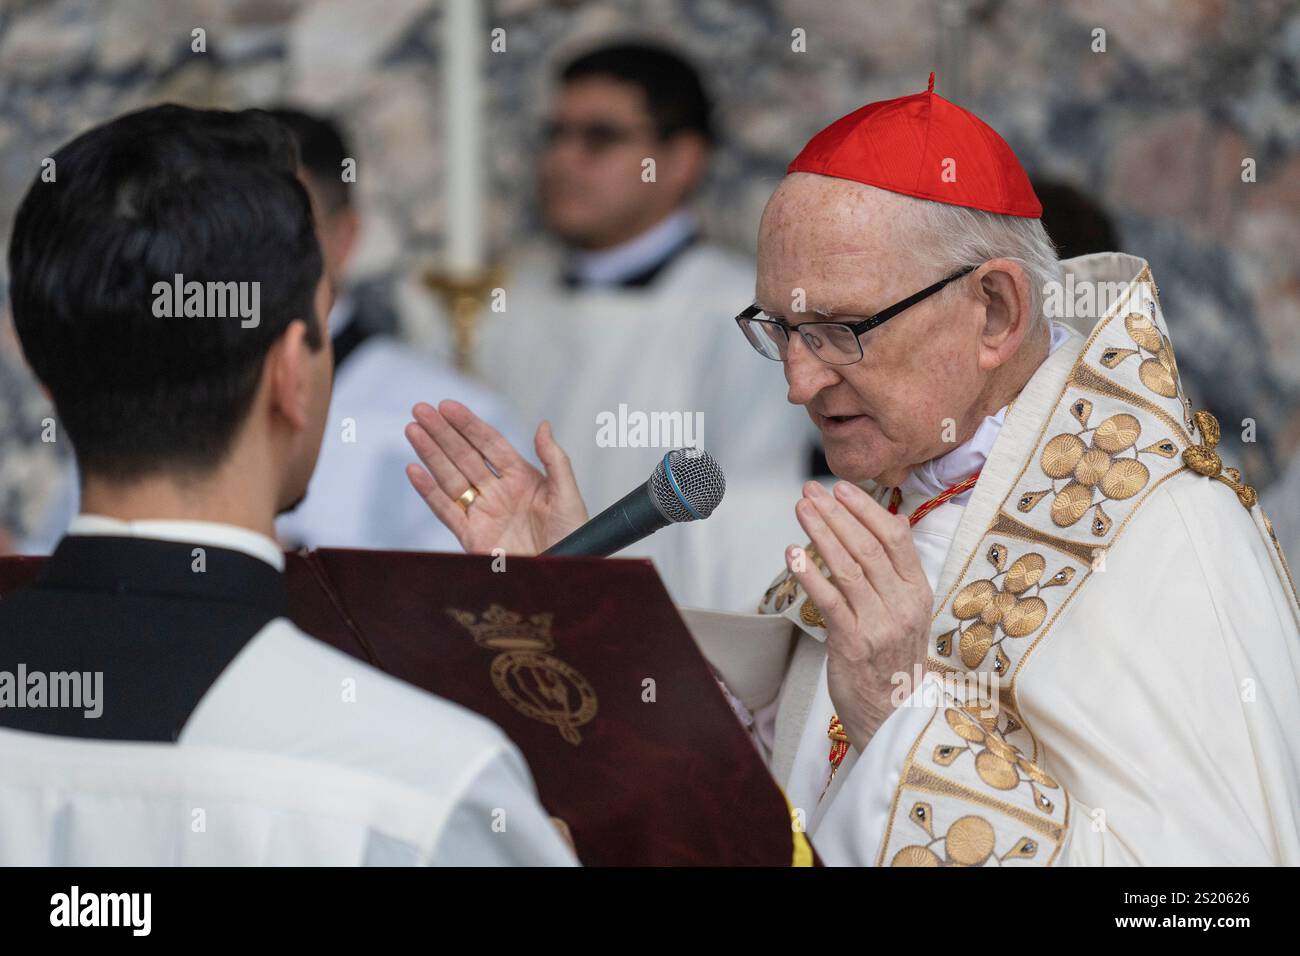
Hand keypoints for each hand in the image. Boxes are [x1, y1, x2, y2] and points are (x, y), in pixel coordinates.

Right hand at [405, 400, 588, 554]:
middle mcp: (499, 492)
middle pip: (464, 456)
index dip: (469, 425)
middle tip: (420, 409)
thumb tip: (543, 425)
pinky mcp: (472, 537)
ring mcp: (483, 513)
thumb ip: (555, 461)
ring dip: (430, 454)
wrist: (564, 576)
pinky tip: (414, 470)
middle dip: (442, 432)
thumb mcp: (568, 496)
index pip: (490, 444)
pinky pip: (446, 510)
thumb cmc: (575, 540)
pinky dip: (428, 491)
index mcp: (522, 479)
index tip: (448, 406)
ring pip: (450, 477)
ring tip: (412, 429)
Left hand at [786, 480, 932, 750]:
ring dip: (821, 534)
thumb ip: (897, 571)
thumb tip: (892, 522)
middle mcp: (902, 604)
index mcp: (918, 592)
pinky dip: (810, 574)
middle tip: (811, 491)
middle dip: (836, 514)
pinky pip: (830, 601)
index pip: (895, 538)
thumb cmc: (894, 659)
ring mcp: (879, 624)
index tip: (841, 488)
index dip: (866, 509)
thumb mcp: (908, 612)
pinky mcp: (853, 643)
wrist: (895, 715)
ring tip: (801, 510)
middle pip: (867, 547)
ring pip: (848, 568)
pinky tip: (793, 554)